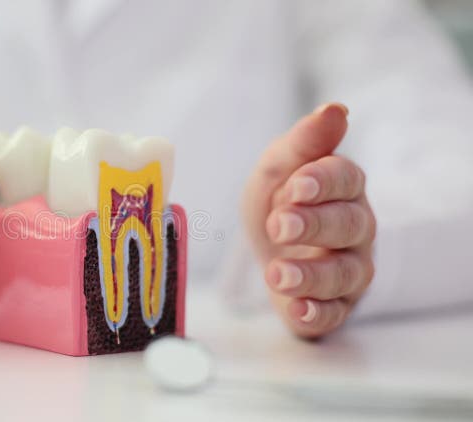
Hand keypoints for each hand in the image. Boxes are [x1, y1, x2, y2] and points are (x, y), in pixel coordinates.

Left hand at [242, 103, 375, 337]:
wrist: (274, 249)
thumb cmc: (281, 202)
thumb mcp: (277, 170)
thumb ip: (301, 144)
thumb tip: (334, 109)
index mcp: (343, 188)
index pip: (346, 179)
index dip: (323, 182)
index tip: (296, 185)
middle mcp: (355, 228)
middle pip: (348, 225)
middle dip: (314, 225)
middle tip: (279, 225)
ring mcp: (349, 269)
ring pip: (345, 274)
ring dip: (311, 275)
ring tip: (277, 273)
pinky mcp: (334, 306)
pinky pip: (334, 313)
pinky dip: (316, 313)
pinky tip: (296, 309)